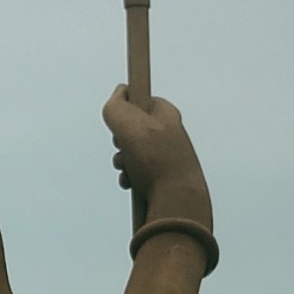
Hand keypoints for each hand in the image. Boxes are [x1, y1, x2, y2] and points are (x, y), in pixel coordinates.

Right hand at [101, 87, 211, 232]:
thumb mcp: (126, 121)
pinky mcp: (163, 178)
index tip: (121, 121)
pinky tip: (131, 184)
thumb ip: (116, 104)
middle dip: (119, 142)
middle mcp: (169, 134)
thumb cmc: (156, 160)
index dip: (124, 110)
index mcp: (167, 115)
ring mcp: (167, 157)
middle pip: (132, 130)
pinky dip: (129, 179)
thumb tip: (119, 94)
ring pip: (132, 155)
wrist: (177, 199)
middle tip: (122, 148)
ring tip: (127, 170)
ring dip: (122, 162)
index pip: (140, 100)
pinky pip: (138, 175)